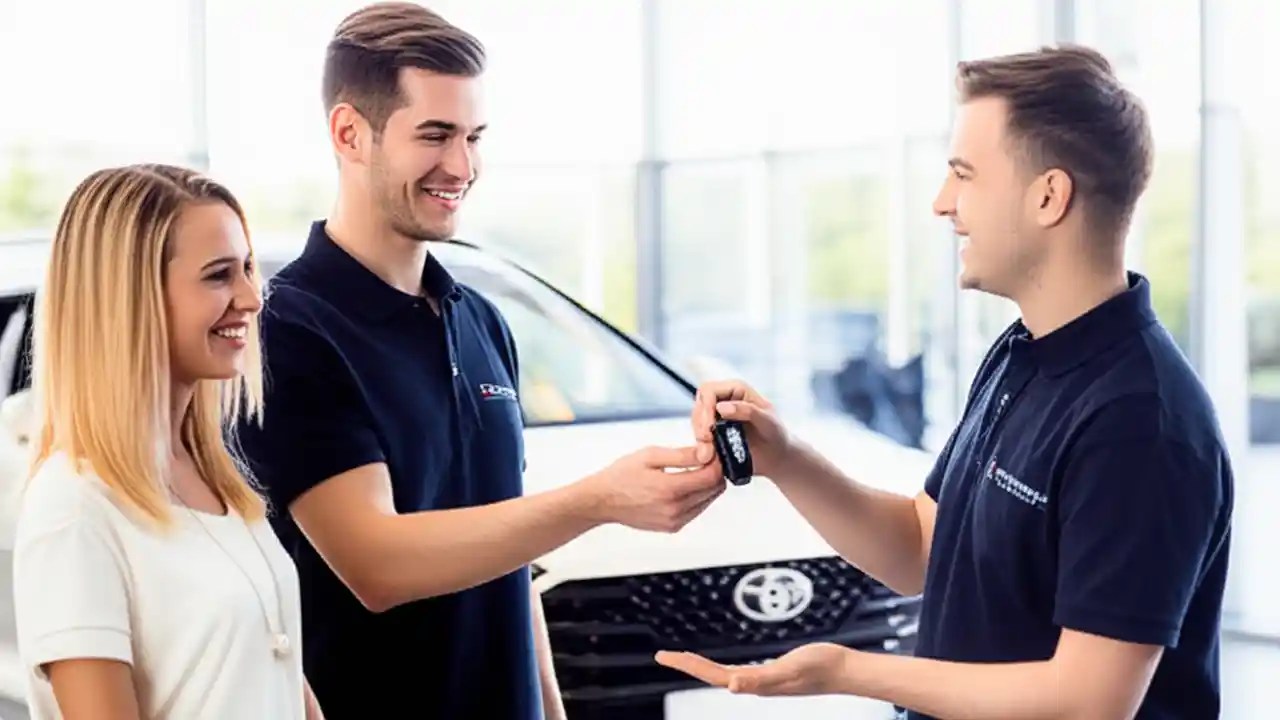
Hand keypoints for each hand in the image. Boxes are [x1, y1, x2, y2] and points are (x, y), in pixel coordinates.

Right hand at [584, 445, 723, 532]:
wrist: (603, 500)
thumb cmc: (623, 475)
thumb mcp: (651, 455)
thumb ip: (682, 455)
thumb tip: (707, 453)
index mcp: (670, 489)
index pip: (712, 477)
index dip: (717, 462)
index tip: (711, 452)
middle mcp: (675, 509)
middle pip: (714, 490)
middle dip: (714, 472)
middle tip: (703, 459)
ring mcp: (675, 521)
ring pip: (708, 501)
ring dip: (706, 485)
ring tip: (691, 471)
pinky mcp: (672, 527)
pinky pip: (696, 510)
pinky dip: (697, 497)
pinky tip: (682, 486)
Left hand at [655, 643, 855, 695]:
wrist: (843, 670)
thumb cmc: (819, 668)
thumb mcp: (788, 670)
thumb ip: (760, 680)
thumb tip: (730, 686)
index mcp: (753, 683)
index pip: (711, 675)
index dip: (687, 665)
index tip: (663, 656)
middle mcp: (754, 685)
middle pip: (712, 675)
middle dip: (687, 665)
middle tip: (662, 656)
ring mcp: (763, 682)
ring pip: (723, 675)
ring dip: (702, 668)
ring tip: (684, 660)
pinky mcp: (772, 675)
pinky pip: (740, 673)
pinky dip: (724, 669)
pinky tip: (726, 670)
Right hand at [691, 380, 792, 477]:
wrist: (777, 457)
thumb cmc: (777, 434)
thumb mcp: (767, 421)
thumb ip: (747, 411)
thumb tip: (722, 407)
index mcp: (736, 389)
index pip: (708, 390)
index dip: (705, 407)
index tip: (709, 427)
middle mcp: (723, 400)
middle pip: (698, 406)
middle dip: (700, 425)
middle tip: (708, 443)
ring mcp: (717, 417)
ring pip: (696, 423)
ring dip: (700, 439)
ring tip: (710, 454)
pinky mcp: (714, 433)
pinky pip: (700, 438)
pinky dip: (702, 447)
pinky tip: (710, 457)